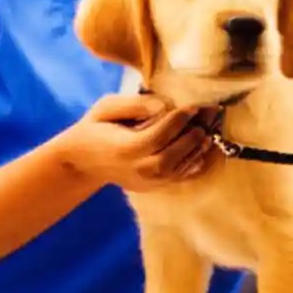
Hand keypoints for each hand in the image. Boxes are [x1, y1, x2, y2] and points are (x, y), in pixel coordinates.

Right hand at [54, 94, 219, 191]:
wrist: (82, 161)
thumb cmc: (95, 128)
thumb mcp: (106, 109)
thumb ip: (134, 105)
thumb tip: (164, 104)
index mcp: (123, 149)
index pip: (158, 136)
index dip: (179, 121)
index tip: (194, 106)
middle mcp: (136, 169)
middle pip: (172, 156)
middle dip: (194, 135)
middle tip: (210, 116)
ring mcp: (145, 182)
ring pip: (178, 169)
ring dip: (197, 149)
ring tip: (209, 130)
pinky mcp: (151, 187)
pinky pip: (178, 178)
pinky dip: (194, 165)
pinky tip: (204, 148)